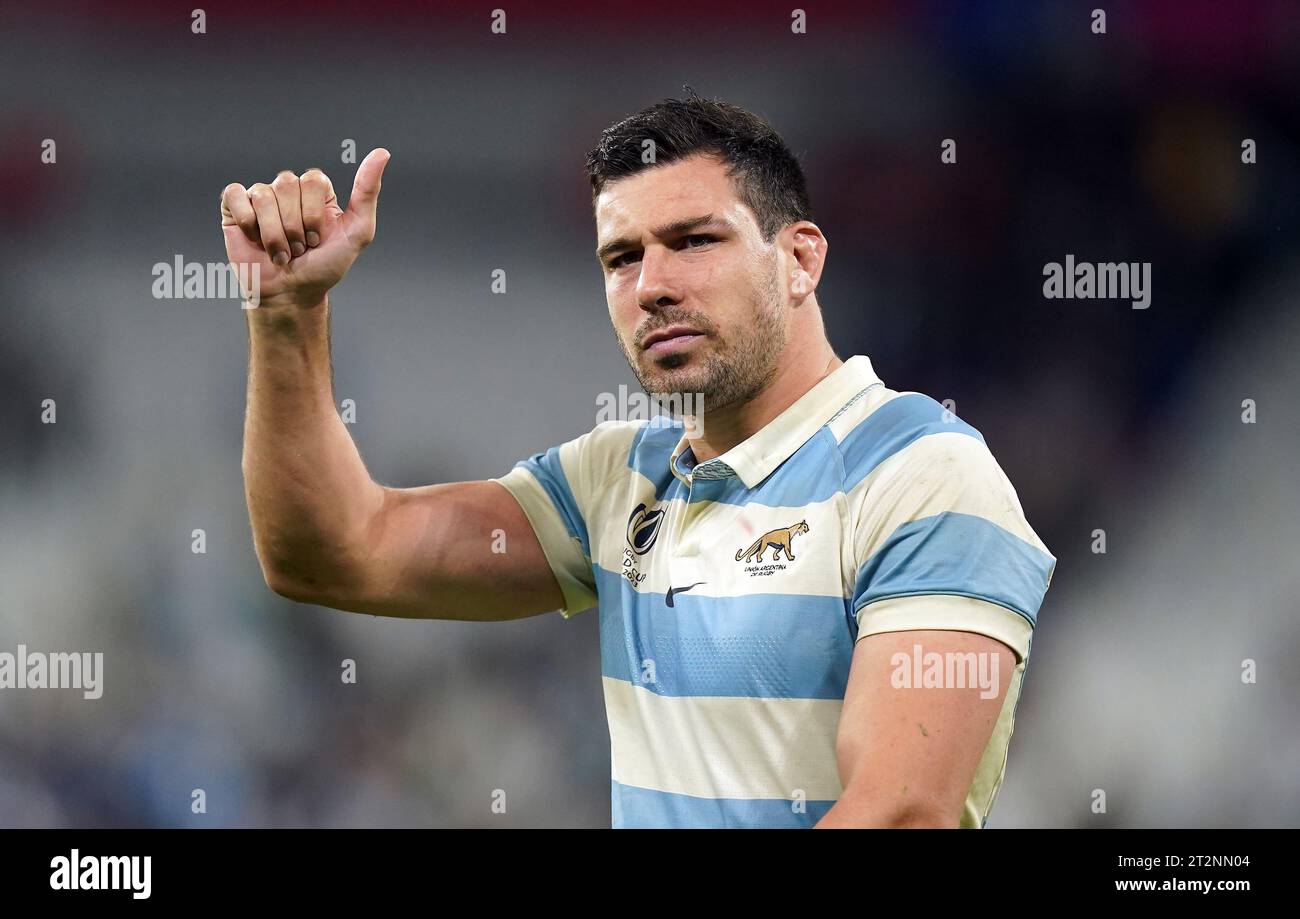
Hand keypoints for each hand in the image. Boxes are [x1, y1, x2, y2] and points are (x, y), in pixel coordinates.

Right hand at [220, 148, 389, 307]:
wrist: (291, 294)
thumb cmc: (324, 266)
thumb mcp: (358, 232)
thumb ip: (368, 192)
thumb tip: (382, 152)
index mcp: (316, 190)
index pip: (314, 180)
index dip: (314, 214)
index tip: (318, 240)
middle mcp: (287, 189)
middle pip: (287, 185)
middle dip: (294, 227)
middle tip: (299, 248)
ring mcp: (260, 197)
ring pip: (263, 195)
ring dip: (274, 234)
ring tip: (280, 251)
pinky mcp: (234, 207)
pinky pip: (235, 195)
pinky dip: (247, 222)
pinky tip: (255, 239)